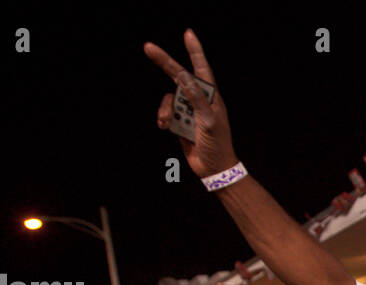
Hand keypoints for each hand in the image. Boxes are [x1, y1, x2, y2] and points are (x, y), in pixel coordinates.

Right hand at [145, 30, 237, 178]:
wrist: (213, 169)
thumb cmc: (217, 144)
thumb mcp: (208, 121)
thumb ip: (196, 98)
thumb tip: (184, 76)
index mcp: (211, 97)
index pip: (201, 68)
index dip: (194, 50)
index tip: (187, 33)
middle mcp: (199, 100)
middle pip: (179, 76)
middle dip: (164, 63)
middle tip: (148, 47)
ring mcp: (188, 110)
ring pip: (169, 98)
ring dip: (165, 109)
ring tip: (167, 123)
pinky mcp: (180, 121)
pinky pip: (166, 111)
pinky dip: (163, 117)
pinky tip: (165, 126)